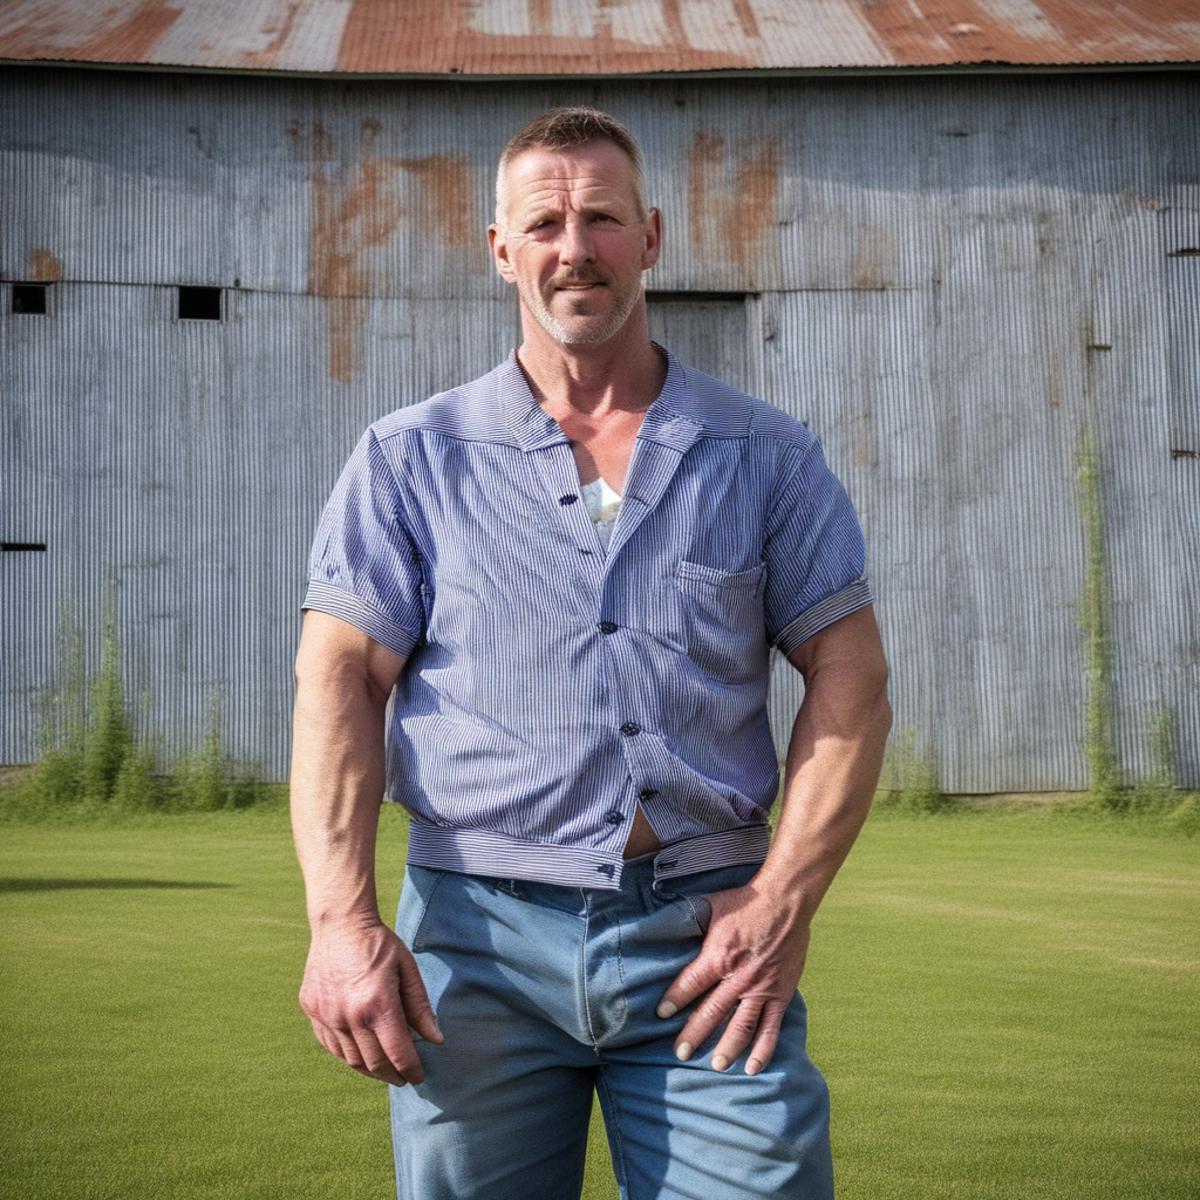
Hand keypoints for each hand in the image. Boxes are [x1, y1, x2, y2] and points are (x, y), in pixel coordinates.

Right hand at [299, 920, 443, 1086]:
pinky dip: (347, 1055)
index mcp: (378, 1004)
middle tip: (403, 1078)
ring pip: (350, 1059)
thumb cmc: (379, 945)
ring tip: (384, 1068)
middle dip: (392, 1075)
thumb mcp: (407, 970)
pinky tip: (360, 1052)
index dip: (411, 1070)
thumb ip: (420, 1008)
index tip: (419, 1077)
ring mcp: (327, 1015)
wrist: (340, 924)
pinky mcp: (312, 1011)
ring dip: (370, 1070)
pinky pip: (330, 1045)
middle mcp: (349, 1015)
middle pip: (374, 1063)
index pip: (398, 1053)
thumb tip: (435, 1040)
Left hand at [656, 880, 810, 1074]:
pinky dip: (763, 1049)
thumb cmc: (746, 901)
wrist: (785, 900)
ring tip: (716, 1065)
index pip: (690, 984)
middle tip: (680, 1053)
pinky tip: (753, 1067)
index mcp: (718, 955)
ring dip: (727, 1047)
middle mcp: (738, 977)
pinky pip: (771, 1027)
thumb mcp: (712, 906)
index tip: (661, 1014)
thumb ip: (693, 920)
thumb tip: (669, 923)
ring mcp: (761, 987)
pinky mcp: (781, 992)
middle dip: (693, 1034)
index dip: (674, 1000)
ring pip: (741, 1025)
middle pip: (711, 1012)